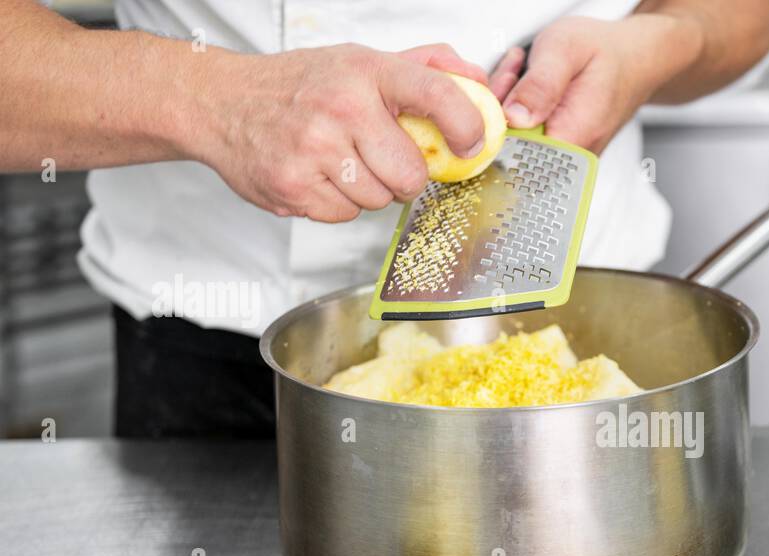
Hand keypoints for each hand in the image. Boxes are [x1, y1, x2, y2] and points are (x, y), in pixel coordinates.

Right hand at [194, 43, 489, 221]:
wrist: (223, 102)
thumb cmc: (302, 84)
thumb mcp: (362, 61)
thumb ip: (425, 69)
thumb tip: (479, 83)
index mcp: (365, 71)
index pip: (436, 94)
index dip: (466, 125)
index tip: (470, 143)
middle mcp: (340, 107)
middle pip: (411, 174)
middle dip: (405, 176)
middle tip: (383, 158)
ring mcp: (314, 149)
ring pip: (378, 200)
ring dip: (369, 190)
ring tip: (343, 161)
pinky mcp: (294, 187)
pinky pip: (345, 215)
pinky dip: (339, 203)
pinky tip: (320, 176)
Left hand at [489, 15, 701, 154]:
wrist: (633, 60)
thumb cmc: (603, 52)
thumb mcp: (566, 50)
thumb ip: (540, 84)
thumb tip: (514, 118)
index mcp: (573, 137)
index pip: (515, 151)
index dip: (499, 119)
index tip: (509, 83)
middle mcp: (571, 156)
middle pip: (512, 148)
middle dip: (501, 108)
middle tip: (516, 71)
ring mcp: (565, 157)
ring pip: (515, 142)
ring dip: (509, 105)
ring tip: (526, 73)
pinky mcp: (559, 151)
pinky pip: (525, 138)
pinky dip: (519, 110)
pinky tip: (530, 88)